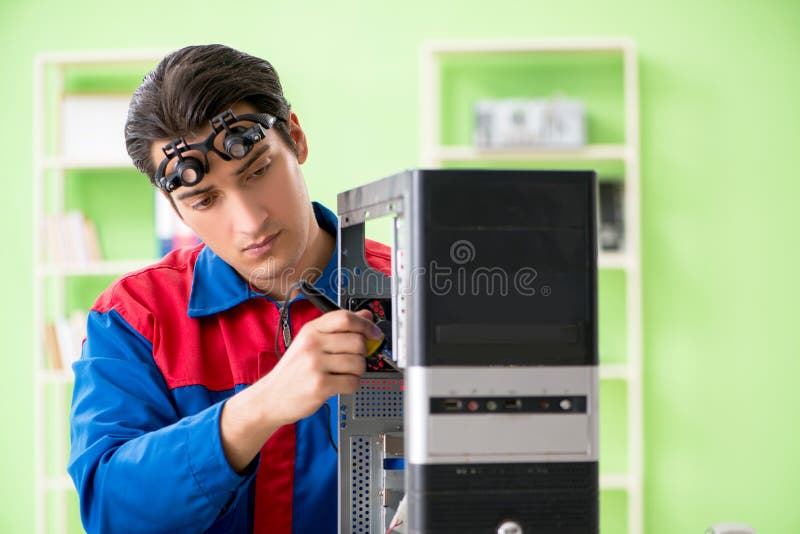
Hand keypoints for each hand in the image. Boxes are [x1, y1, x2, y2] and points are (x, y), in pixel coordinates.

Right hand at [259, 308, 380, 424]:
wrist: (271, 396)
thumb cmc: (293, 370)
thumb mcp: (311, 342)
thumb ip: (338, 328)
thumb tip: (366, 315)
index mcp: (311, 330)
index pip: (345, 317)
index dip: (366, 324)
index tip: (374, 333)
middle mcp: (312, 344)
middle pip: (357, 341)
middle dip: (362, 353)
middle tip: (353, 360)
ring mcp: (315, 364)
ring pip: (358, 362)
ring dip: (357, 371)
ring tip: (343, 373)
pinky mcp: (320, 385)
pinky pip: (352, 382)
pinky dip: (352, 385)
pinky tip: (340, 384)